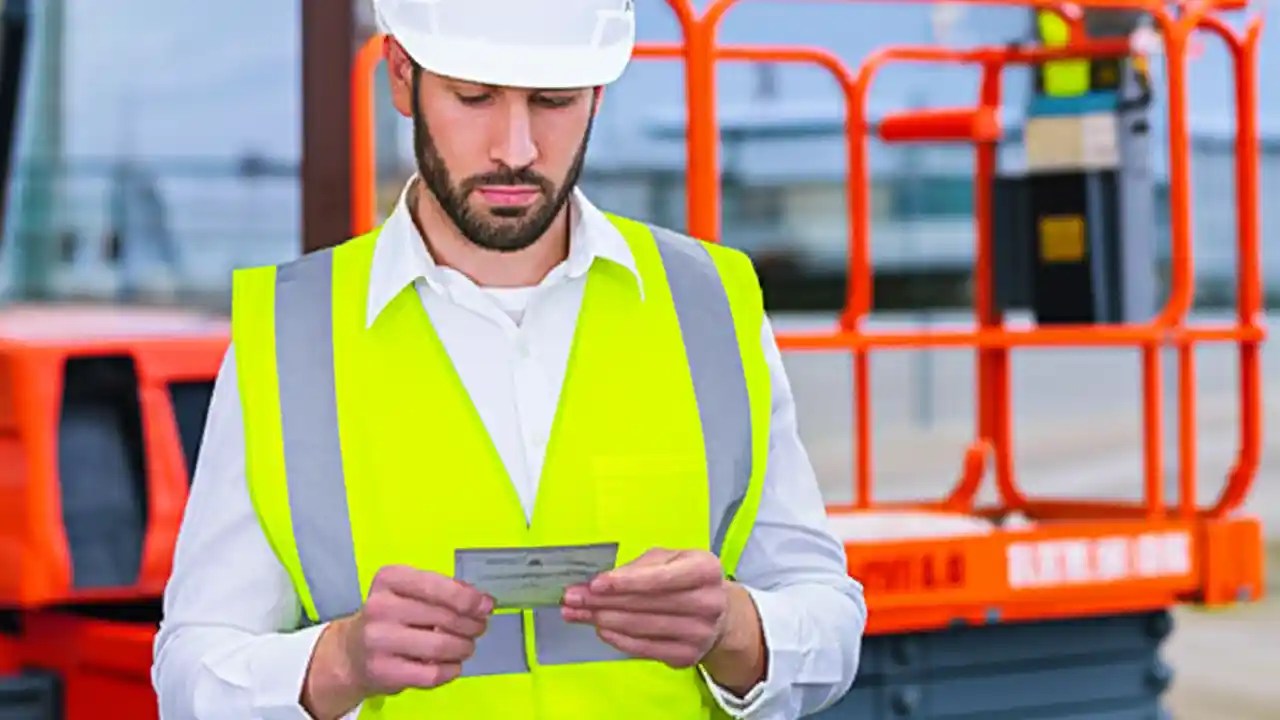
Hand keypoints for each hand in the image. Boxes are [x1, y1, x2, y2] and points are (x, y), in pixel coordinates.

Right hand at [302, 565, 493, 717]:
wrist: (351, 654)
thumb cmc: (390, 618)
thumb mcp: (408, 593)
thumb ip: (443, 590)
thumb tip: (481, 602)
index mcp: (389, 579)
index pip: (436, 585)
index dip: (467, 597)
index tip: (485, 605)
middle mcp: (380, 607)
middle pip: (444, 616)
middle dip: (471, 624)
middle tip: (478, 628)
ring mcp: (379, 641)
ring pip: (441, 645)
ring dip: (464, 647)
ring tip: (466, 646)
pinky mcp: (383, 672)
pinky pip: (432, 673)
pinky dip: (451, 669)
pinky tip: (452, 664)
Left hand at [560, 549, 729, 668]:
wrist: (719, 615)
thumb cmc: (686, 579)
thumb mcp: (670, 558)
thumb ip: (639, 567)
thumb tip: (599, 584)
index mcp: (705, 570)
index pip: (661, 578)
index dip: (625, 582)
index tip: (595, 584)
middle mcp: (707, 603)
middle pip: (644, 604)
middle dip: (602, 601)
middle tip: (571, 598)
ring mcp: (698, 634)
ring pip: (640, 627)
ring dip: (602, 619)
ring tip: (576, 613)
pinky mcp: (686, 657)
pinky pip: (643, 648)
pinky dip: (617, 638)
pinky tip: (599, 628)